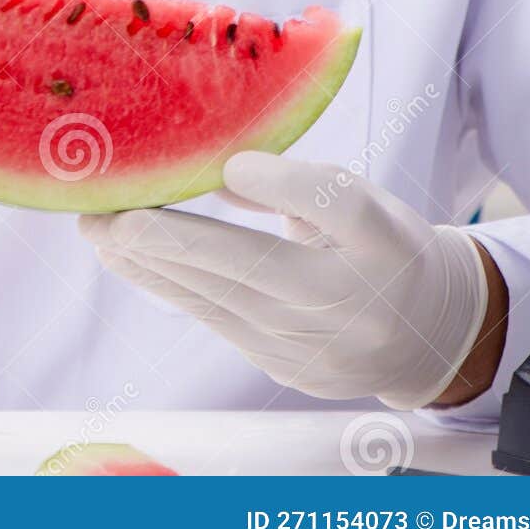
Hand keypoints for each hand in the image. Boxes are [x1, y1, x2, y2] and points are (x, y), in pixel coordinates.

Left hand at [80, 152, 492, 409]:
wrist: (432, 338)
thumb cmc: (389, 250)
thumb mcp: (365, 203)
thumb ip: (303, 187)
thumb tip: (227, 172)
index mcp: (378, 247)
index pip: (329, 208)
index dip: (276, 184)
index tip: (223, 163)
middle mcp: (343, 304)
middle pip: (243, 265)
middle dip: (164, 237)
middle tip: (101, 208)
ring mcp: (308, 344)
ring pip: (215, 298)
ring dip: (149, 264)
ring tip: (97, 230)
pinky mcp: (280, 365)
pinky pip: (215, 319)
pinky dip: (170, 285)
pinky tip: (132, 259)